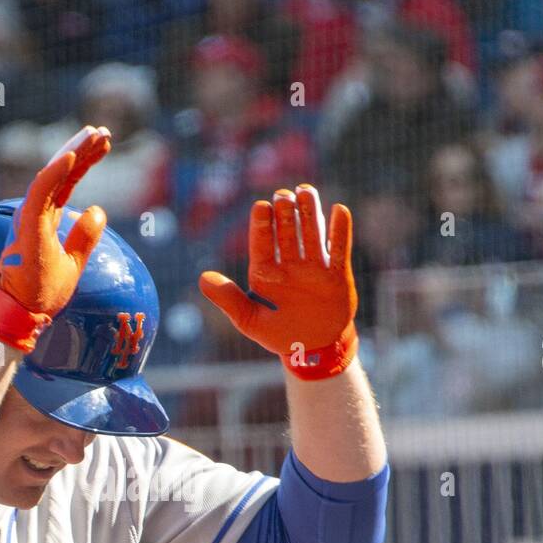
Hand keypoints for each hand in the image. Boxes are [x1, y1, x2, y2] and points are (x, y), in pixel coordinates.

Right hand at [0, 125, 110, 352]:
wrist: (23, 314)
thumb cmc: (43, 292)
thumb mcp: (73, 261)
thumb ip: (85, 236)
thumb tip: (99, 209)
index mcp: (44, 219)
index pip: (66, 182)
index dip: (84, 161)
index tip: (104, 144)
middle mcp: (35, 213)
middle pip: (61, 174)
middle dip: (83, 150)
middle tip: (104, 133)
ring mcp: (30, 218)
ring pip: (52, 175)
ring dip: (74, 153)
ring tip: (95, 135)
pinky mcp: (28, 226)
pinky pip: (42, 192)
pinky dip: (56, 172)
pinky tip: (73, 155)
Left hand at [199, 185, 357, 379]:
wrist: (313, 350)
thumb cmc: (278, 335)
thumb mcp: (249, 321)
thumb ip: (228, 299)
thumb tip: (202, 278)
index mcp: (266, 273)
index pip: (262, 244)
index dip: (262, 225)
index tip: (261, 207)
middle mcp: (289, 265)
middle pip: (287, 233)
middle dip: (285, 214)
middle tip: (283, 194)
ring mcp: (313, 268)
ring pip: (312, 235)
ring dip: (310, 214)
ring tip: (306, 191)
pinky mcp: (337, 275)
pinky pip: (339, 250)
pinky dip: (340, 231)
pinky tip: (340, 210)